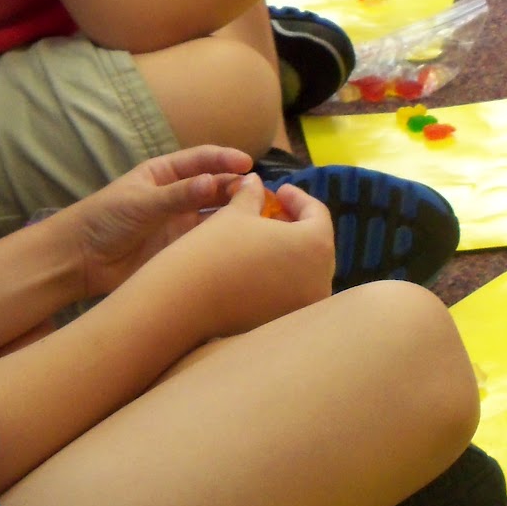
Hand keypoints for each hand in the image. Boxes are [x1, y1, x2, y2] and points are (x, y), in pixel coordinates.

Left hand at [60, 144, 253, 300]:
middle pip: (215, 186)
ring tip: (257, 217)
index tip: (247, 164)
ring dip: (233, 213)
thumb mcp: (141, 202)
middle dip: (236, 187)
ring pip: (215, 214)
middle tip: (259, 194)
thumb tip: (214, 182)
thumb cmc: (105, 219)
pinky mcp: (180, 249)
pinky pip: (207, 241)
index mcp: (165, 174)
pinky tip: (241, 240)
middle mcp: (178, 195)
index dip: (226, 160)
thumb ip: (177, 195)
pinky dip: (224, 239)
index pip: (202, 160)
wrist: (80, 260)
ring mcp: (180, 223)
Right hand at [166, 174, 335, 335]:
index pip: (317, 214)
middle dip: (295, 224)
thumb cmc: (217, 247)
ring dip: (289, 251)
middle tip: (272, 212)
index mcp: (315, 246)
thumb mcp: (237, 212)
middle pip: (316, 244)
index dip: (297, 198)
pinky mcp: (286, 324)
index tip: (277, 190)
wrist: (187, 301)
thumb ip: (253, 194)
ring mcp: (304, 307)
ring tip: (264, 238)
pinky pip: (292, 293)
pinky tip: (259, 265)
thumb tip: (255, 182)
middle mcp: (320, 280)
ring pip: (305, 271)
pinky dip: (282, 275)